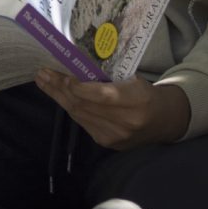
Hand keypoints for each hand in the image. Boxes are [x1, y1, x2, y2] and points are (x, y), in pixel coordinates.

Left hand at [35, 69, 190, 150]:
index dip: (78, 86)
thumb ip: (109, 78)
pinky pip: (83, 123)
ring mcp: (115, 136)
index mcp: (137, 100)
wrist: (164, 121)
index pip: (100, 95)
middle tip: (42, 74)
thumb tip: (76, 66)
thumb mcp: (134, 81)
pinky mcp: (108, 142)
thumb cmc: (147, 94)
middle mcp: (126, 122)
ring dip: (59, 98)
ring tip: (43, 82)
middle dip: (60, 88)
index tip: (60, 73)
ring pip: (79, 115)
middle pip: (85, 105)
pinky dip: (70, 108)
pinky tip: (59, 96)